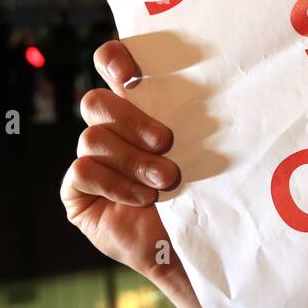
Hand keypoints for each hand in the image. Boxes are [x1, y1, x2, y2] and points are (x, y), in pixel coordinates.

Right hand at [61, 39, 247, 307]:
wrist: (195, 248)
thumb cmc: (208, 191)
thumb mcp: (205, 147)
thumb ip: (197, 115)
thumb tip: (229, 75)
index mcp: (139, 106)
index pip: (111, 64)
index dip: (115, 59)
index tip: (133, 72)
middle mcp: (111, 129)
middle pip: (96, 101)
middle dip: (132, 120)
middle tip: (168, 142)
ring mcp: (91, 160)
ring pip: (92, 137)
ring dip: (132, 158)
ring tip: (167, 180)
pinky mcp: (78, 192)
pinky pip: (82, 171)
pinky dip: (116, 183)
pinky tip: (144, 199)